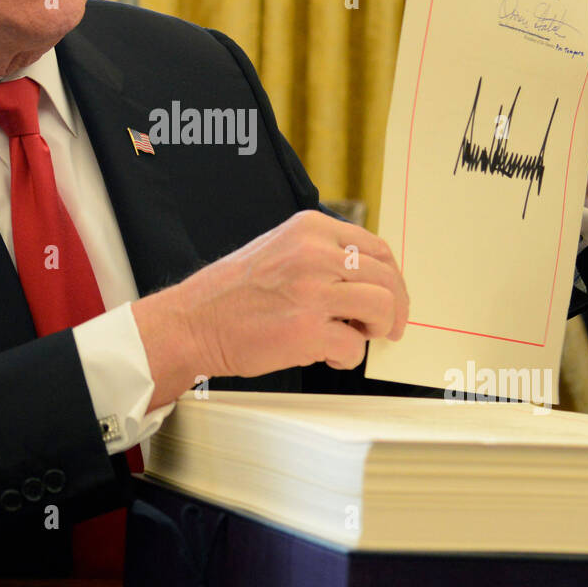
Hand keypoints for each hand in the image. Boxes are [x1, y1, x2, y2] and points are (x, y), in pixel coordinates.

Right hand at [133, 211, 408, 407]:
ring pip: (381, 307)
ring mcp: (312, 291)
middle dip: (395, 308)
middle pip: (386, 277)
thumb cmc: (232, 293)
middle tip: (387, 329)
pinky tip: (326, 356)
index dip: (391, 278)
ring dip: (376, 329)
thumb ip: (322, 256)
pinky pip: (355, 346)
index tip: (392, 298)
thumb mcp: (280, 249)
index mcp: (310, 229)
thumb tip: (369, 280)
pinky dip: (347, 358)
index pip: (376, 247)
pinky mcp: (307, 330)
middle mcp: (314, 253)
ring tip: (353, 337)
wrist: (192, 322)